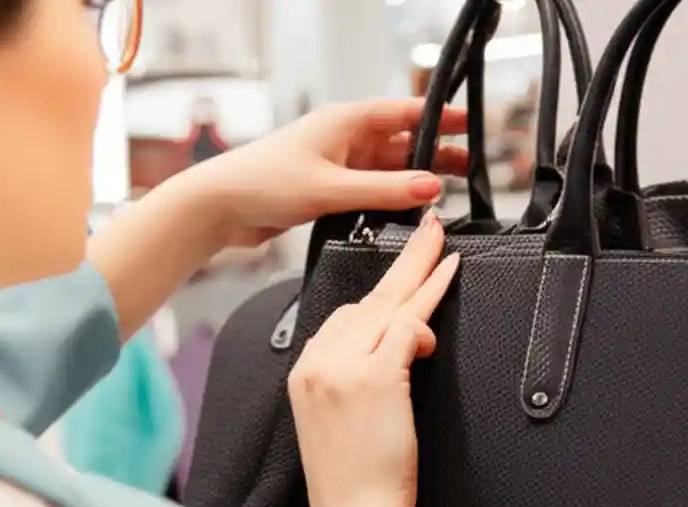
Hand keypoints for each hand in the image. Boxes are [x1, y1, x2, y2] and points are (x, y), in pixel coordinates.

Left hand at [186, 98, 469, 246]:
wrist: (219, 207)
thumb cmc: (263, 182)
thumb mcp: (331, 188)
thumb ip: (384, 191)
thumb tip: (430, 188)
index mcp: (344, 122)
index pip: (403, 112)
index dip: (439, 118)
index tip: (469, 125)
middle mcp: (342, 139)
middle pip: (400, 142)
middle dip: (433, 152)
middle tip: (468, 166)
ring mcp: (335, 164)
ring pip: (386, 169)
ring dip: (412, 179)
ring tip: (445, 191)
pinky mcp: (326, 189)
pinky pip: (368, 190)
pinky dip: (389, 198)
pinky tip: (406, 211)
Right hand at [288, 213, 459, 506]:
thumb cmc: (352, 480)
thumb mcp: (339, 421)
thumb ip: (354, 378)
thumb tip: (395, 349)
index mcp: (306, 373)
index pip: (342, 316)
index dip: (379, 293)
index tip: (397, 272)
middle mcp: (318, 363)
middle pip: (365, 299)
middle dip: (402, 263)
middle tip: (426, 231)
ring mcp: (344, 368)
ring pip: (387, 305)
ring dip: (420, 275)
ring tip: (442, 249)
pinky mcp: (375, 377)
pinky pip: (404, 326)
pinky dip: (428, 307)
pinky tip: (444, 289)